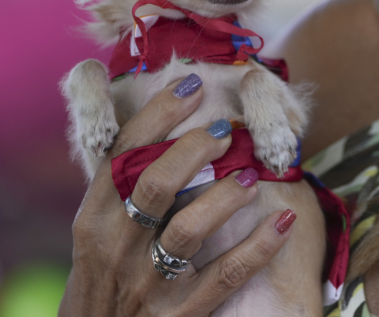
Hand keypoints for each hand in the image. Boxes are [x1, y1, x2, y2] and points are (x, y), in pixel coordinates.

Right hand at [58, 77, 294, 315]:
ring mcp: (148, 283)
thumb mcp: (97, 233)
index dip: (158, 114)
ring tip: (251, 175)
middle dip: (192, 150)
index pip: (122, 155)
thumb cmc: (104, 280)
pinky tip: (284, 222)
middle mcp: (116, 248)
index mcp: (94, 219)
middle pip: (153, 185)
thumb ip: (123, 187)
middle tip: (225, 130)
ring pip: (188, 231)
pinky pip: (225, 276)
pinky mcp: (180, 315)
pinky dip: (258, 247)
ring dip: (225, 196)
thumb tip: (163, 126)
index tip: (192, 84)